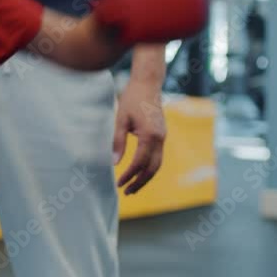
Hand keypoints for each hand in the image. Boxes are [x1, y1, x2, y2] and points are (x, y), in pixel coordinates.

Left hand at [113, 79, 166, 194]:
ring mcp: (163, 136)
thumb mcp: (121, 119)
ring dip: (146, 177)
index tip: (119, 183)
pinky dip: (149, 168)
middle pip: (152, 168)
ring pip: (157, 164)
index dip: (129, 175)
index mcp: (150, 135)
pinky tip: (139, 172)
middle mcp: (160, 138)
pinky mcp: (162, 134)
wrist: (148, 84)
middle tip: (126, 192)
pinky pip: (158, 156)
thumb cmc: (132, 99)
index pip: (140, 162)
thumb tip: (114, 162)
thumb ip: (118, 141)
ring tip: (132, 187)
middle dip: (140, 182)